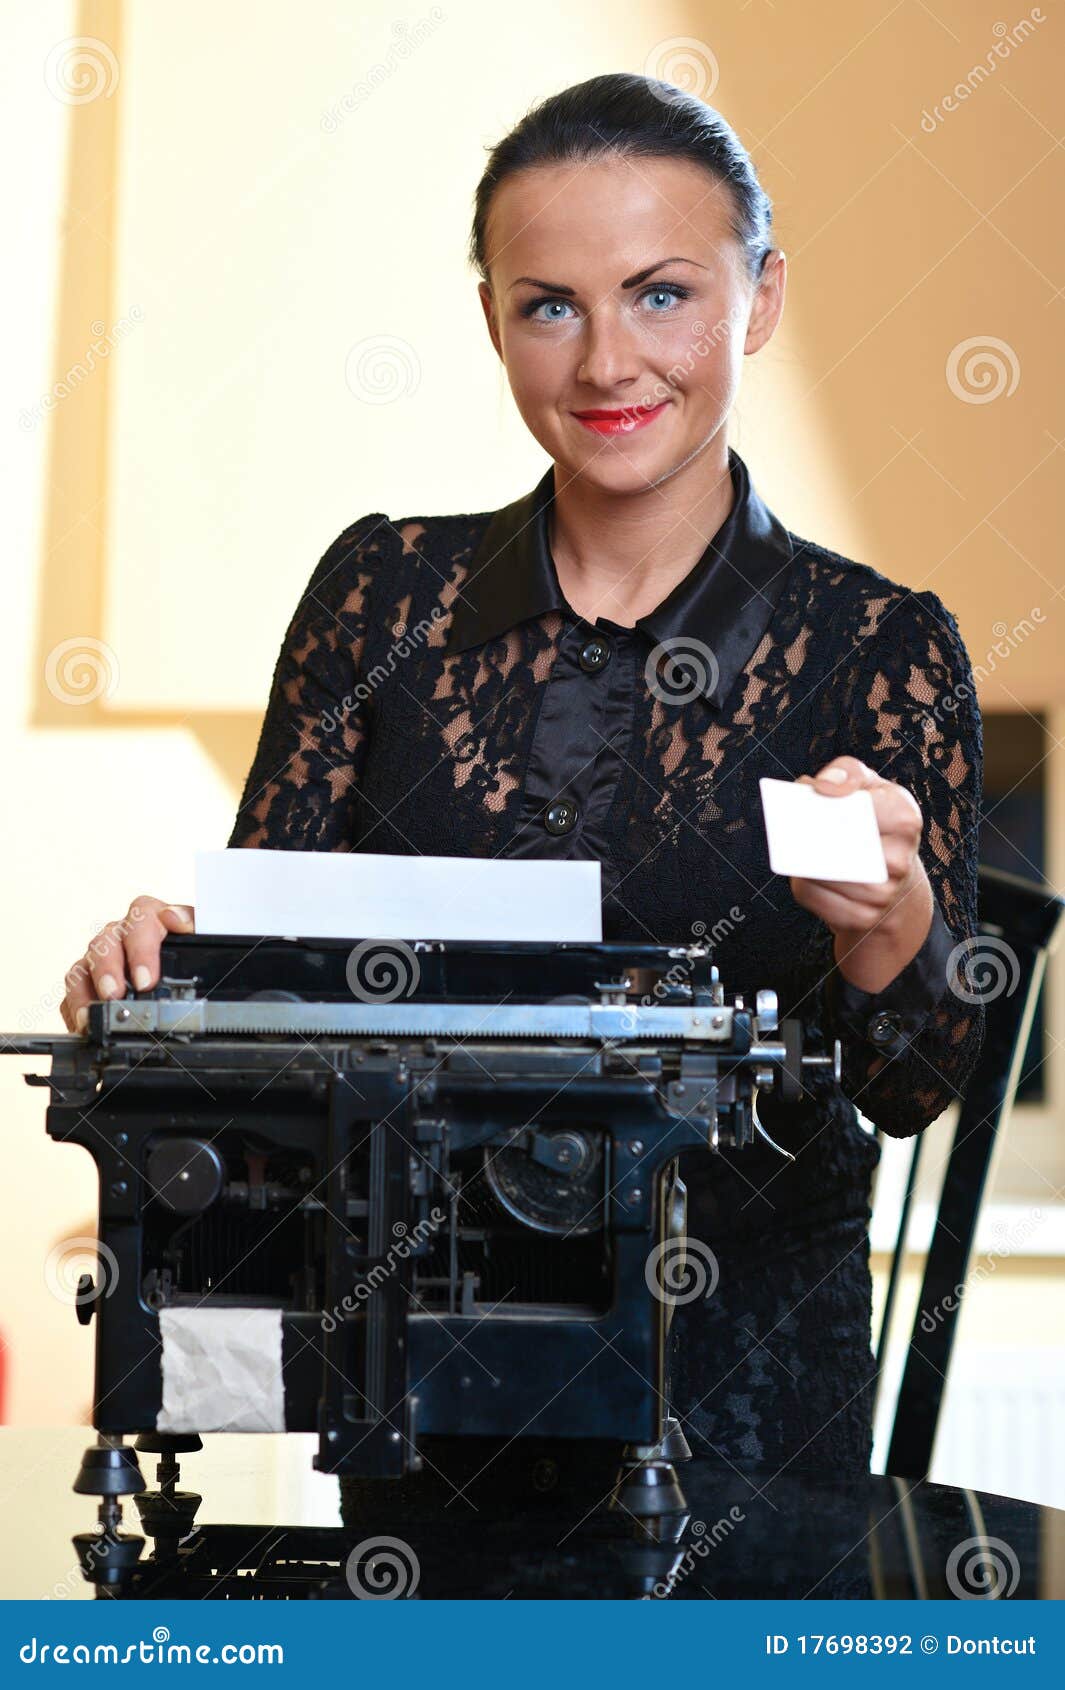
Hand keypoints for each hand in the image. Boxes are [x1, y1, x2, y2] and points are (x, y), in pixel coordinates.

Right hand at [60, 897, 194, 1033]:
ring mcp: (101, 959)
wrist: (184, 983)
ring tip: (93, 1017)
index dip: (141, 947)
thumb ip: (197, 927)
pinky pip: (74, 993)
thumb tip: (179, 920)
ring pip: (84, 966)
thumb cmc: (193, 956)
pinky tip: (84, 1025)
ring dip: (86, 993)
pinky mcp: (87, 983)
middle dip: (108, 971)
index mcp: (152, 919)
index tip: (146, 980)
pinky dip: (77, 1009)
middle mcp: (122, 935)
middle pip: (106, 942)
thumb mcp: (204, 940)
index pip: (142, 917)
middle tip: (115, 997)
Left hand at [789, 756, 932, 992]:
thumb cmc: (871, 820)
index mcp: (905, 819)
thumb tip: (820, 786)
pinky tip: (799, 870)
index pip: (868, 807)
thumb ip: (846, 771)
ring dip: (800, 858)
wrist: (888, 876)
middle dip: (812, 832)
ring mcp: (882, 894)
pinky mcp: (861, 917)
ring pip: (824, 872)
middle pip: (843, 843)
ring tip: (790, 844)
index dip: (838, 798)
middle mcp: (899, 860)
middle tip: (788, 821)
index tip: (814, 791)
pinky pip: (814, 896)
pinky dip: (801, 882)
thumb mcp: (867, 785)